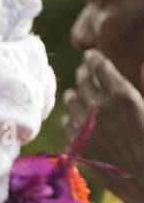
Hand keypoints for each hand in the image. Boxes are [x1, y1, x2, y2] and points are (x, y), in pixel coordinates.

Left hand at [62, 50, 143, 202]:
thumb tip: (143, 66)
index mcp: (123, 95)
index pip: (99, 66)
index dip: (93, 59)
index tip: (91, 56)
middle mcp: (101, 108)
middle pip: (83, 81)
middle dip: (84, 74)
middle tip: (85, 74)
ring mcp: (86, 128)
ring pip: (70, 101)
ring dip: (75, 95)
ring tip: (77, 95)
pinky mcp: (78, 146)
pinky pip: (67, 125)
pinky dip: (71, 119)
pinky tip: (78, 120)